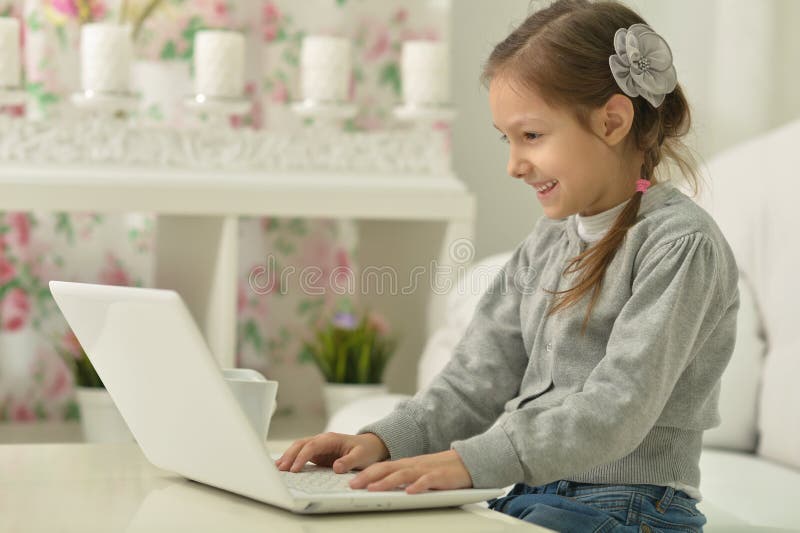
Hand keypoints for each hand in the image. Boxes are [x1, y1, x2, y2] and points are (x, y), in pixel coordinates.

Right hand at [275, 432, 388, 473]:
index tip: (294, 469)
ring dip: (288, 457)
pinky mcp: (318, 454)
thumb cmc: (366, 450)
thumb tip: (336, 467)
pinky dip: (292, 460)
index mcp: (331, 439)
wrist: (370, 446)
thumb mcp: (361, 456)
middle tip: (280, 469)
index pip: (312, 446)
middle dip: (289, 456)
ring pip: (299, 448)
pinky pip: (302, 455)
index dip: (302, 457)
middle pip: (301, 445)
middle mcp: (322, 440)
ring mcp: (319, 446)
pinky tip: (284, 467)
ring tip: (277, 469)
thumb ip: (349, 461)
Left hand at [348, 449, 472, 493]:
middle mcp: (412, 465)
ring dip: (387, 482)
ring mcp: (425, 470)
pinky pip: (427, 481)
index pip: (382, 467)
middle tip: (354, 485)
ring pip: (403, 475)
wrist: (465, 462)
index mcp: (406, 465)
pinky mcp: (439, 477)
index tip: (351, 482)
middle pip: (387, 469)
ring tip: (373, 488)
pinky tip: (409, 492)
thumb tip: (380, 487)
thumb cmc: (440, 469)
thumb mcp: (417, 472)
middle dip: (369, 477)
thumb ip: (401, 477)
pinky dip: (418, 486)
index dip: (366, 474)